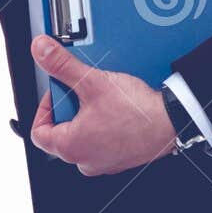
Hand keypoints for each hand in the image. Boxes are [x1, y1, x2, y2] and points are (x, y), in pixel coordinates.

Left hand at [27, 34, 175, 175]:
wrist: (172, 122)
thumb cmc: (137, 112)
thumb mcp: (92, 82)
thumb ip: (61, 65)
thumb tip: (41, 51)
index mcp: (70, 148)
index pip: (38, 132)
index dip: (44, 108)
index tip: (57, 93)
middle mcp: (85, 161)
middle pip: (61, 131)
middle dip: (68, 107)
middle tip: (82, 90)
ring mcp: (103, 161)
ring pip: (82, 134)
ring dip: (86, 114)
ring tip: (100, 97)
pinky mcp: (120, 157)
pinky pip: (101, 139)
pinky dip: (102, 123)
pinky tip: (114, 108)